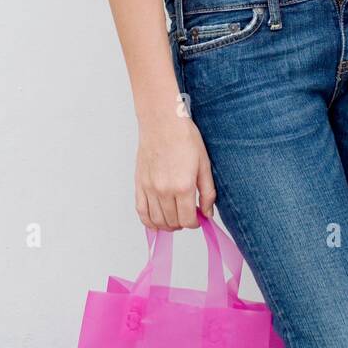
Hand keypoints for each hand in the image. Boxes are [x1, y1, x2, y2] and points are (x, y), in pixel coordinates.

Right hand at [135, 105, 215, 229]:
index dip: (195, 223)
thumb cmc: (184, 138)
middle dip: (183, 224)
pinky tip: (157, 220)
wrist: (162, 122)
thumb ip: (208, 192)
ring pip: (157, 221)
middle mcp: (164, 190)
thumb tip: (208, 213)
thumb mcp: (204, 164)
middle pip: (173, 222)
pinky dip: (149, 221)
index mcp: (183, 186)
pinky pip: (141, 211)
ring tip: (175, 219)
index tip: (198, 218)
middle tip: (188, 216)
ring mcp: (149, 188)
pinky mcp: (139, 184)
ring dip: (167, 225)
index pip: (188, 220)